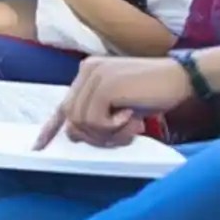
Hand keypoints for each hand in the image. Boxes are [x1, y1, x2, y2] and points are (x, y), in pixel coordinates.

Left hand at [34, 56, 190, 149]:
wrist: (181, 78)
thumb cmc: (154, 94)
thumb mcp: (120, 106)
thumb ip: (98, 116)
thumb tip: (74, 136)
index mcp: (88, 73)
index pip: (64, 105)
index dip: (50, 128)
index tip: (38, 147)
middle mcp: (86, 71)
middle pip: (72, 119)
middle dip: (95, 137)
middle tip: (124, 135)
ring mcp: (94, 76)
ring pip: (82, 122)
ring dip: (108, 134)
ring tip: (132, 125)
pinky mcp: (104, 86)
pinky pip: (95, 121)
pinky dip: (114, 128)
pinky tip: (132, 116)